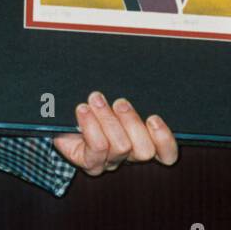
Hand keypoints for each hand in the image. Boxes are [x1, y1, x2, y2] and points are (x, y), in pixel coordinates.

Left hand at [53, 91, 177, 174]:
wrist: (63, 114)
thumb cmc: (98, 102)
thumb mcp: (118, 96)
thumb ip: (136, 88)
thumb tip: (150, 66)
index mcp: (145, 141)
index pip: (167, 154)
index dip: (164, 139)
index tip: (153, 118)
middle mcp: (130, 156)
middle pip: (145, 150)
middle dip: (132, 122)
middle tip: (119, 103)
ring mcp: (110, 161)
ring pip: (122, 146)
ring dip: (108, 119)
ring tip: (96, 99)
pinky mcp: (90, 162)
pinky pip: (97, 148)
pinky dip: (91, 125)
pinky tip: (83, 109)